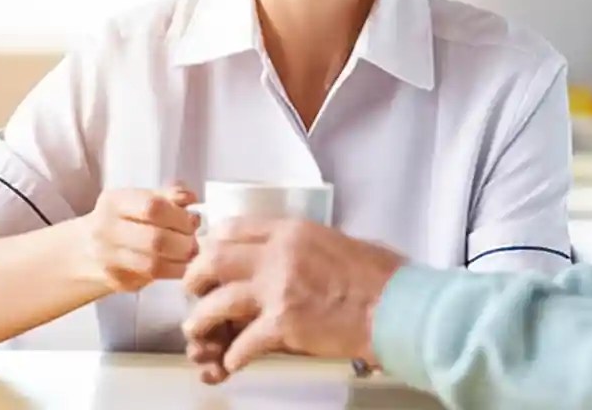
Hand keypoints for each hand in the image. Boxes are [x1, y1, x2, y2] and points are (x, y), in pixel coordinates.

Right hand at [73, 186, 199, 293]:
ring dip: (181, 260)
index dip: (179, 215)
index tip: (192, 219)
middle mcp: (106, 230)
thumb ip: (167, 195)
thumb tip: (193, 198)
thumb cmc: (121, 220)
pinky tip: (179, 266)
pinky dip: (172, 272)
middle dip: (184, 241)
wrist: (84, 250)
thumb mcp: (139, 199)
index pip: (152, 207)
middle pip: (155, 239)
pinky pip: (151, 279)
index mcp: (114, 202)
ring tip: (190, 254)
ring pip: (154, 264)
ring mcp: (108, 259)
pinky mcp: (116, 281)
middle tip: (195, 241)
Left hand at [180, 218, 404, 383]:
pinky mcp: (284, 325)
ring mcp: (278, 289)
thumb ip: (302, 245)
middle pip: (213, 259)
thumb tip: (284, 253)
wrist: (397, 307)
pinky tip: (233, 363)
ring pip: (217, 302)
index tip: (207, 258)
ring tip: (198, 331)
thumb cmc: (379, 277)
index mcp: (292, 230)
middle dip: (195, 277)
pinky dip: (234, 356)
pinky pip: (242, 343)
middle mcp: (279, 254)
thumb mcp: (335, 242)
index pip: (232, 228)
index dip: (211, 244)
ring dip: (202, 320)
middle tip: (194, 291)